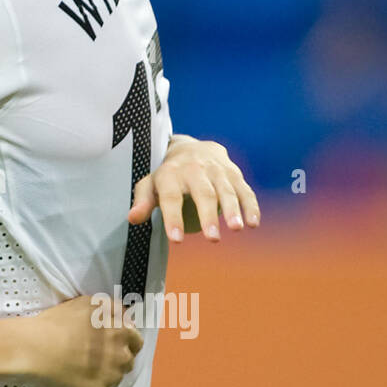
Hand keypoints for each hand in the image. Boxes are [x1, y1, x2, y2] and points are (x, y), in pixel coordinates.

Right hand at [25, 295, 142, 386]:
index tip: (110, 342)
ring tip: (84, 367)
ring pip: (115, 377)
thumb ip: (113, 309)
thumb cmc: (58, 321)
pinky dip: (92, 386)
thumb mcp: (88, 303)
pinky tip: (75, 378)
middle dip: (117, 357)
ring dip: (106, 372)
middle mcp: (122, 355)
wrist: (35, 348)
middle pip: (128, 360)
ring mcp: (111, 377)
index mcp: (121, 331)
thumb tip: (126, 319)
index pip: (136, 340)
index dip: (125, 340)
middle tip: (96, 355)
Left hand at [128, 135, 259, 242]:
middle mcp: (195, 169)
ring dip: (233, 209)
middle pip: (202, 192)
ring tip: (237, 229)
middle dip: (208, 215)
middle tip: (212, 239)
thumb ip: (143, 200)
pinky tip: (254, 223)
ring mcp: (217, 170)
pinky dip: (251, 205)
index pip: (170, 197)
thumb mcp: (151, 184)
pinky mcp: (234, 173)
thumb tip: (133, 219)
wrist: (193, 147)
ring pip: (226, 190)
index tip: (176, 239)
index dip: (172, 217)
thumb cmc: (168, 175)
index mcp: (170, 173)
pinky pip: (244, 189)